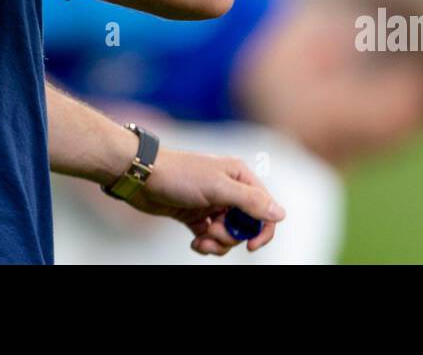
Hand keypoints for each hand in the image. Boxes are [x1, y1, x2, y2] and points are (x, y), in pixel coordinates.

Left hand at [118, 147, 285, 254]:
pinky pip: (212, 238)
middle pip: (247, 225)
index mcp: (239, 176)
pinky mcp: (197, 216)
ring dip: (217, 242)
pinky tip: (195, 242)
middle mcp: (229, 189)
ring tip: (200, 239)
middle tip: (213, 232)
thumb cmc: (179, 176)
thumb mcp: (218, 188)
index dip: (262, 230)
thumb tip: (281, 214)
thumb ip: (250, 202)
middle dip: (232, 236)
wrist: (141, 176)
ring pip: (229, 234)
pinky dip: (206, 244)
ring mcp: (213, 204)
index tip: (250, 246)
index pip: (265, 208)